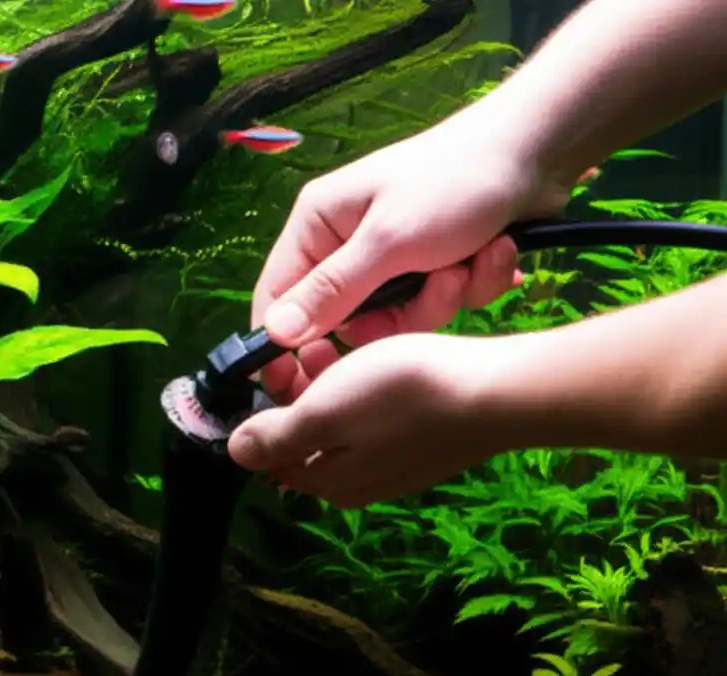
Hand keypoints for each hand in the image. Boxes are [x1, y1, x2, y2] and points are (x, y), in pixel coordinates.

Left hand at [226, 332, 510, 507]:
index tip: (278, 366)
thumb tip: (235, 453)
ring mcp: (397, 466)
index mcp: (328, 482)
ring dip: (334, 384)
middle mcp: (360, 484)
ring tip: (344, 343)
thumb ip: (276, 437)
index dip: (266, 408)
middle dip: (300, 392)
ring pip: (345, 424)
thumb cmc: (401, 395)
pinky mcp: (427, 445)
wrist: (497, 392)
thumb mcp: (323, 412)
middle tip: (313, 346)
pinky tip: (384, 360)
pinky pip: (380, 418)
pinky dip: (370, 389)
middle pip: (309, 437)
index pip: (274, 452)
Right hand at [254, 122, 572, 402]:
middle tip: (437, 286)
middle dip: (401, 313)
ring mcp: (391, 257)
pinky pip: (437, 304)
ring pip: (399, 318)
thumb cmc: (454, 181)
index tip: (296, 388)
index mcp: (318, 227)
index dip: (282, 346)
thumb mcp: (388, 242)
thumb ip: (331, 292)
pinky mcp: (432, 266)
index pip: (278, 298)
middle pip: (347, 320)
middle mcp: (346, 244)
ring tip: (472, 258)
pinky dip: (471, 283)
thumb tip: (274, 334)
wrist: (539, 150)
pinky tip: (494, 251)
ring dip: (444, 297)